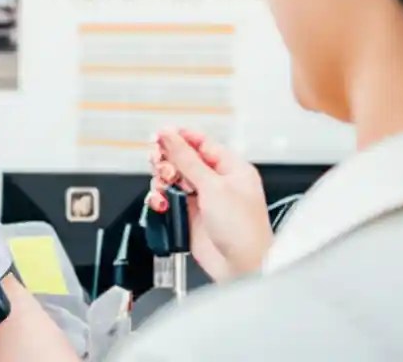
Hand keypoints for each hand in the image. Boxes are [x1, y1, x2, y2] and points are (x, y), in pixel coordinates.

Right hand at [147, 128, 271, 281]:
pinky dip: (161, 200)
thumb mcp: (213, 187)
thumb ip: (187, 159)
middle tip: (159, 163)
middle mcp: (217, 182)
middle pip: (184, 160)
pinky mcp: (190, 217)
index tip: (160, 135)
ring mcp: (203, 200)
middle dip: (168, 160)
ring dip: (163, 181)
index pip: (201, 143)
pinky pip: (169, 200)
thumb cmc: (243, 229)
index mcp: (231, 168)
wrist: (241, 266)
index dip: (179, 137)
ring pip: (173, 180)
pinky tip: (163, 202)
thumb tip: (170, 135)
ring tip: (164, 187)